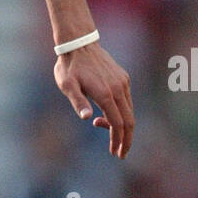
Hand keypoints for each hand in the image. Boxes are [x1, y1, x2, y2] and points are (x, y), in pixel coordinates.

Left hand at [54, 43, 133, 157]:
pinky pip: (127, 101)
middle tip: (120, 154)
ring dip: (122, 127)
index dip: (118, 141)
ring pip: (129, 111)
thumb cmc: (69, 67)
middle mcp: (118, 88)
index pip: (118, 123)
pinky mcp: (123, 78)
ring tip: (106, 133)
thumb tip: (87, 118)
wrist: (79, 44)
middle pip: (129, 120)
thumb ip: (78, 102)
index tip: (116, 153)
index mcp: (105, 93)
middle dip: (126, 139)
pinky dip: (122, 113)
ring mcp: (123, 83)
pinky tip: (107, 116)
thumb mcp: (67, 85)